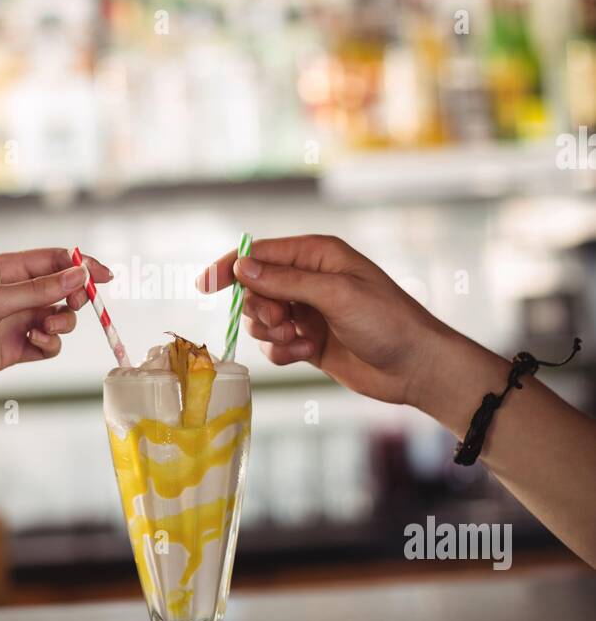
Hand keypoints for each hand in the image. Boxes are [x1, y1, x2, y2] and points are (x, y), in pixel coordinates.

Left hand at [0, 247, 111, 404]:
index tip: (103, 277)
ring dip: (61, 322)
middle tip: (73, 305)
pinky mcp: (18, 347)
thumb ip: (40, 289)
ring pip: (60, 316)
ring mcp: (17, 320)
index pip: (54, 260)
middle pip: (62, 288)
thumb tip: (80, 275)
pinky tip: (35, 343)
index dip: (81, 266)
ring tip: (45, 328)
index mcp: (6, 269)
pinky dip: (50, 343)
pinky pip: (49, 343)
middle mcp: (15, 293)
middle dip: (73, 296)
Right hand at [197, 234, 451, 407]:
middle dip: (260, 308)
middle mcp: (309, 279)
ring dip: (272, 333)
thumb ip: (287, 280)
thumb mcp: (336, 295)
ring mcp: (308, 311)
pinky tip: (307, 355)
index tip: (205, 286)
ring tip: (300, 341)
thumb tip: (242, 267)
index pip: (259, 253)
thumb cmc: (386, 321)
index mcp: (317, 255)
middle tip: (283, 322)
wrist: (416, 366)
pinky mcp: (309, 341)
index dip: (230, 268)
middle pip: (255, 288)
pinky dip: (283, 352)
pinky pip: (275, 344)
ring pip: (261, 319)